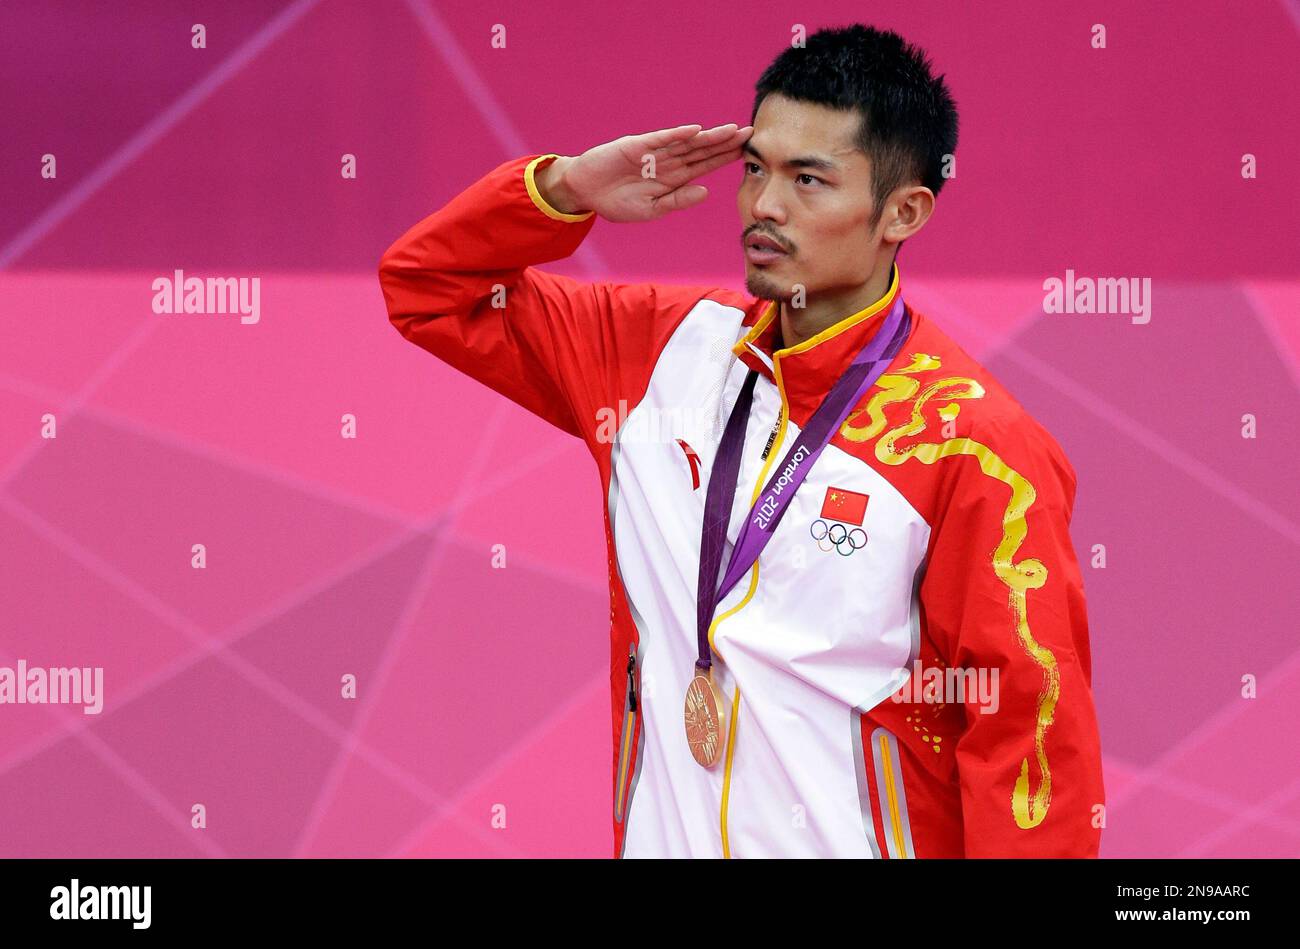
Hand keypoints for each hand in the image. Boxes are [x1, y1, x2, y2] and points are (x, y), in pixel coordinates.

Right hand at [539, 123, 753, 221]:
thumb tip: (706, 191)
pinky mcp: (636, 146)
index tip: (749, 154)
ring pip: (686, 143)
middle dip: (725, 143)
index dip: (725, 158)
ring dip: (708, 136)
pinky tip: (695, 131)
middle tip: (751, 133)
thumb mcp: (650, 210)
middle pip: (701, 150)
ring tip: (731, 130)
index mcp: (673, 179)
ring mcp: (653, 153)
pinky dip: (676, 135)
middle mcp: (667, 162)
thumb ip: (677, 200)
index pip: (705, 166)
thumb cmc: (616, 202)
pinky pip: (660, 140)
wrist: (585, 192)